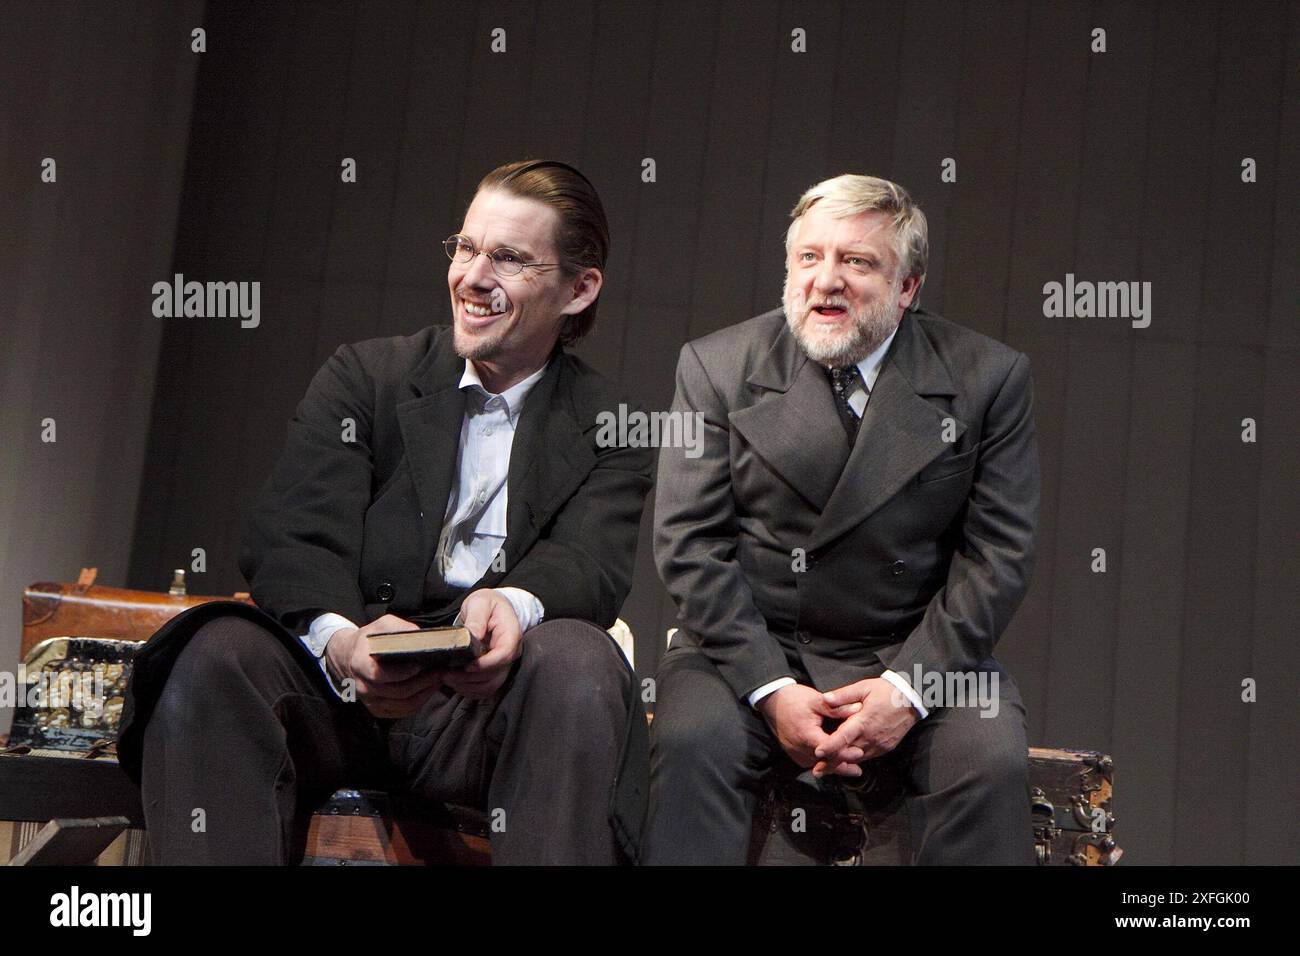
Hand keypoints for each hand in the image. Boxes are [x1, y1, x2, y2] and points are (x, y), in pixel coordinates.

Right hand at [324, 613, 445, 718]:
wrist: (349, 657)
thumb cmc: (369, 640)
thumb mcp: (381, 625)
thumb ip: (399, 628)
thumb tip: (420, 635)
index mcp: (360, 665)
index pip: (380, 675)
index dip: (401, 673)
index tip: (420, 664)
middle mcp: (363, 687)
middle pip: (397, 692)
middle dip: (422, 682)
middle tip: (440, 671)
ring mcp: (370, 701)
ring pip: (403, 704)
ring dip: (424, 693)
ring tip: (439, 679)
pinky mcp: (378, 709)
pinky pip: (403, 711)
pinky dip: (420, 701)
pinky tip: (429, 689)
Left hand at [441, 589, 523, 699]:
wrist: (493, 608)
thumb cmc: (488, 604)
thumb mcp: (480, 603)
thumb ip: (477, 619)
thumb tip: (472, 636)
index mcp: (511, 634)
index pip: (504, 654)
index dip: (486, 664)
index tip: (467, 666)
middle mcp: (511, 652)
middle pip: (495, 674)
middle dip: (470, 677)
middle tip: (446, 674)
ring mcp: (504, 664)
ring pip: (489, 685)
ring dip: (467, 685)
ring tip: (446, 677)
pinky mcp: (495, 672)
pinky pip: (484, 688)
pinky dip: (469, 689)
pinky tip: (454, 681)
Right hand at [756, 683, 861, 768]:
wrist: (772, 701)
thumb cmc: (793, 699)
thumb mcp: (816, 700)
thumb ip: (836, 707)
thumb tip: (858, 708)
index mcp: (806, 735)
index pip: (829, 750)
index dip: (845, 753)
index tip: (859, 754)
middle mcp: (799, 748)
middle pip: (824, 762)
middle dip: (842, 766)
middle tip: (858, 770)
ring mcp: (795, 753)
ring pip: (817, 764)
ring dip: (832, 766)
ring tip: (850, 768)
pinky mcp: (793, 754)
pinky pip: (810, 761)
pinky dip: (822, 762)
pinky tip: (832, 760)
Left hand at [812, 678, 918, 777]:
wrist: (911, 699)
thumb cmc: (885, 691)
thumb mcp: (863, 687)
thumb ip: (843, 695)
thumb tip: (825, 699)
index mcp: (864, 721)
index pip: (844, 737)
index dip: (830, 746)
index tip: (818, 752)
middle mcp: (871, 737)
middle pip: (848, 754)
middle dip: (831, 762)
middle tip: (816, 770)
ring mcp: (879, 745)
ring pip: (857, 759)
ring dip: (842, 764)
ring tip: (826, 769)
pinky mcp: (885, 748)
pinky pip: (867, 757)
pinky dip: (854, 759)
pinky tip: (845, 761)